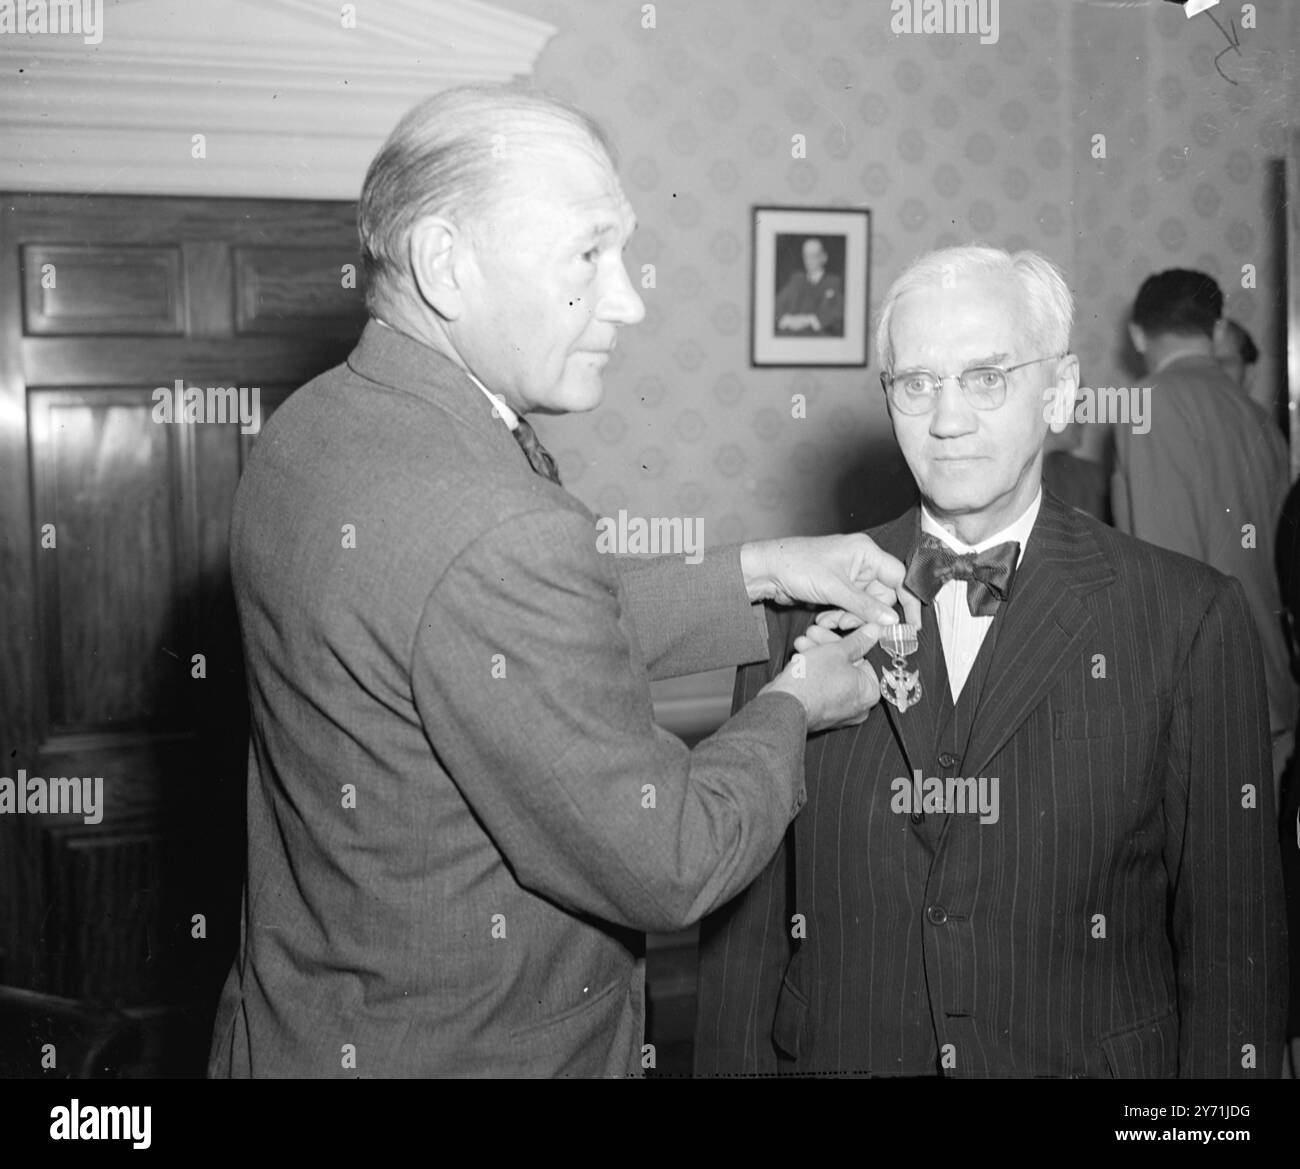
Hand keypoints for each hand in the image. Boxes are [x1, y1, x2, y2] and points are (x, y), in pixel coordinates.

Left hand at [741, 533, 922, 628]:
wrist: (767, 570)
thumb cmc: (797, 565)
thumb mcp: (834, 588)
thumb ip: (865, 606)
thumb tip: (892, 620)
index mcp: (866, 553)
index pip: (899, 578)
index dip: (908, 601)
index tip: (912, 624)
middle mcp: (861, 563)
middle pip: (882, 597)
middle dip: (867, 615)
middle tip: (850, 624)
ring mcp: (849, 577)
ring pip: (865, 607)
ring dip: (850, 618)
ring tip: (830, 620)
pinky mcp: (837, 589)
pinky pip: (849, 609)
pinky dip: (840, 617)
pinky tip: (823, 618)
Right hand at [761, 624, 880, 732]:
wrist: (784, 707)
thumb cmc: (813, 681)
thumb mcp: (837, 651)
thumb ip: (858, 640)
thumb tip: (875, 631)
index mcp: (870, 691)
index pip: (865, 657)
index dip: (848, 639)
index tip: (839, 628)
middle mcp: (859, 705)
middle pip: (847, 665)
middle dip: (827, 646)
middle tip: (814, 633)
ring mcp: (841, 712)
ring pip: (832, 675)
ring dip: (817, 655)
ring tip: (801, 643)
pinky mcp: (823, 713)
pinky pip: (823, 687)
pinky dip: (814, 673)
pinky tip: (800, 658)